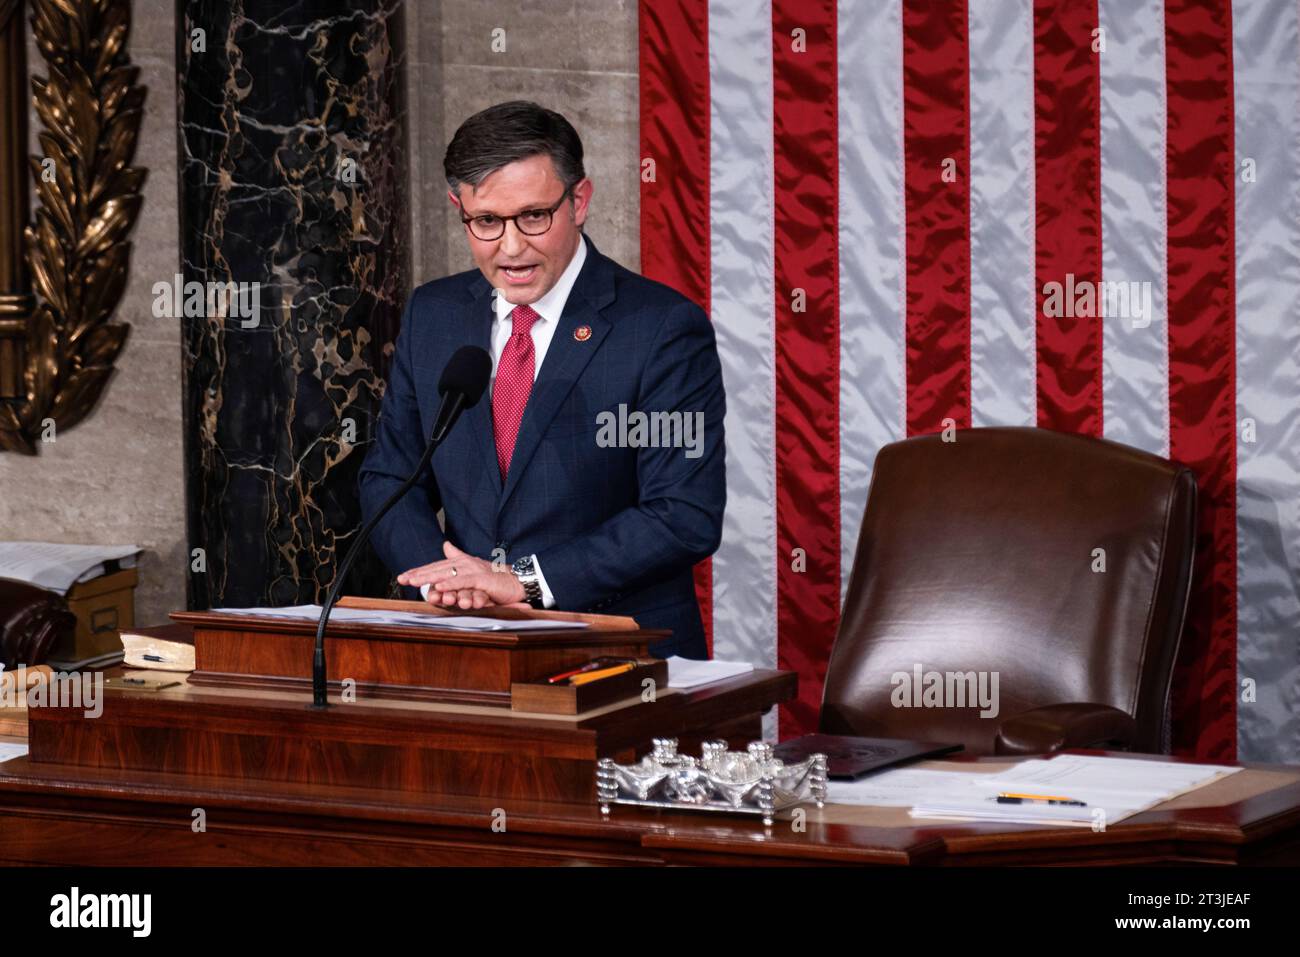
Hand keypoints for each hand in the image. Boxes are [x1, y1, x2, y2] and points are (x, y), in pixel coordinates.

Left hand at [397, 541, 525, 608]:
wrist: (517, 581)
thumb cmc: (495, 578)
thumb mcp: (473, 568)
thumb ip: (458, 556)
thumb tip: (446, 545)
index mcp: (461, 563)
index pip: (436, 567)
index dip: (419, 571)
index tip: (403, 577)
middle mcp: (465, 564)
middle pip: (437, 569)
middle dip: (418, 574)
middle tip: (402, 579)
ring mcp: (473, 570)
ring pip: (446, 574)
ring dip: (429, 578)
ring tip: (413, 582)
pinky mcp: (481, 579)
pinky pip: (462, 582)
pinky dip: (450, 584)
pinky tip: (439, 587)